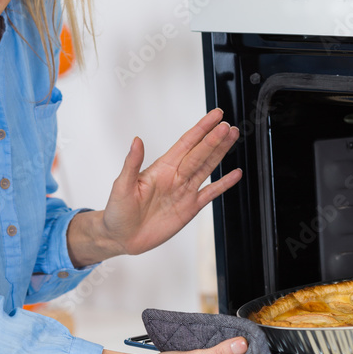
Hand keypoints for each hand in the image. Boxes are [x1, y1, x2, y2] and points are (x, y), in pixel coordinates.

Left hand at [99, 107, 240, 257]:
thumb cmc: (117, 211)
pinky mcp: (189, 208)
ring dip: (220, 153)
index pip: (186, 143)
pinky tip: (235, 174)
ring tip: (233, 137)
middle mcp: (175, 177)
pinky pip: (210, 193)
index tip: (215, 116)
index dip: (201, 129)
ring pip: (207, 168)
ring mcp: (184, 191)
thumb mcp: (122, 185)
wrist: (121, 237)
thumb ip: (132, 163)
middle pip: (200, 153)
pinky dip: (223, 184)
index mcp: (161, 168)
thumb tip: (136, 140)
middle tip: (229, 126)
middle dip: (214, 139)